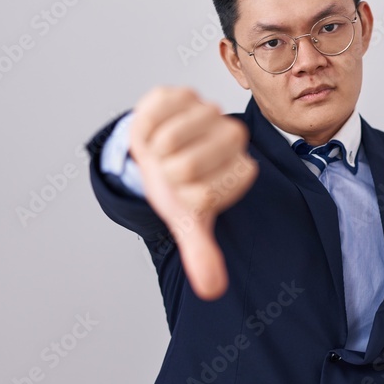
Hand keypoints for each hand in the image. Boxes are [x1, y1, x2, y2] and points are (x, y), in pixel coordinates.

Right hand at [128, 86, 257, 299]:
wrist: (157, 153)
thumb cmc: (178, 188)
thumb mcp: (188, 221)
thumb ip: (202, 253)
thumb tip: (212, 290)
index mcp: (240, 171)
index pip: (204, 195)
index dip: (183, 198)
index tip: (186, 191)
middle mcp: (233, 138)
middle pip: (184, 167)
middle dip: (166, 176)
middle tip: (170, 171)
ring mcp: (208, 111)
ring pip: (167, 140)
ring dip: (154, 152)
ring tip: (163, 152)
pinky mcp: (179, 93)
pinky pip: (151, 115)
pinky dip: (143, 130)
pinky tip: (154, 131)